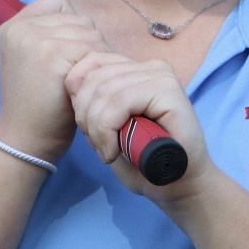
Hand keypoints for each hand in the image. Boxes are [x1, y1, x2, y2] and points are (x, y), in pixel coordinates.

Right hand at [0, 0, 105, 162]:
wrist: (24, 139)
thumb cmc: (35, 103)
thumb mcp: (28, 59)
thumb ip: (47, 32)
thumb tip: (82, 17)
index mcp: (13, 24)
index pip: (60, 1)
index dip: (72, 28)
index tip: (66, 56)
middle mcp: (21, 27)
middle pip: (80, 19)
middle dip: (88, 46)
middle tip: (77, 76)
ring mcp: (35, 39)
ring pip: (91, 34)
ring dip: (95, 58)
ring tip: (79, 82)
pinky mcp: (53, 55)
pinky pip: (94, 51)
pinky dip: (96, 71)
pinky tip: (82, 89)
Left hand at [65, 53, 211, 209]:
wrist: (179, 186)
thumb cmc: (143, 161)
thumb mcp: (108, 128)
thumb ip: (92, 103)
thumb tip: (70, 84)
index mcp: (135, 71)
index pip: (90, 63)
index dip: (77, 97)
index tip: (87, 131)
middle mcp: (149, 67)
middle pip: (94, 78)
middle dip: (85, 117)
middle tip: (98, 147)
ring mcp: (161, 75)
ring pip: (105, 91)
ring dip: (97, 129)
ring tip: (107, 152)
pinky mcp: (168, 89)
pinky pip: (121, 101)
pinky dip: (109, 130)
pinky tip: (116, 152)